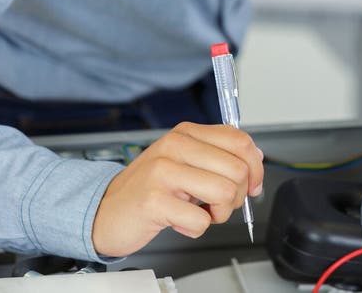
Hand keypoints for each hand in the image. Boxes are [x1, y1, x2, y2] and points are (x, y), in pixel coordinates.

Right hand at [92, 122, 263, 256]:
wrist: (105, 209)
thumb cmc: (149, 188)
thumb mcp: (184, 161)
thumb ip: (217, 156)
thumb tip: (255, 161)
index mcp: (186, 133)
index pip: (239, 140)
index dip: (255, 167)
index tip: (252, 184)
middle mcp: (175, 146)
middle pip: (237, 170)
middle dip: (236, 196)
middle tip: (217, 204)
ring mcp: (163, 171)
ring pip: (224, 193)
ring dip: (218, 214)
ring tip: (200, 212)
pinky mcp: (154, 200)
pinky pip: (200, 221)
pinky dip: (196, 229)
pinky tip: (180, 221)